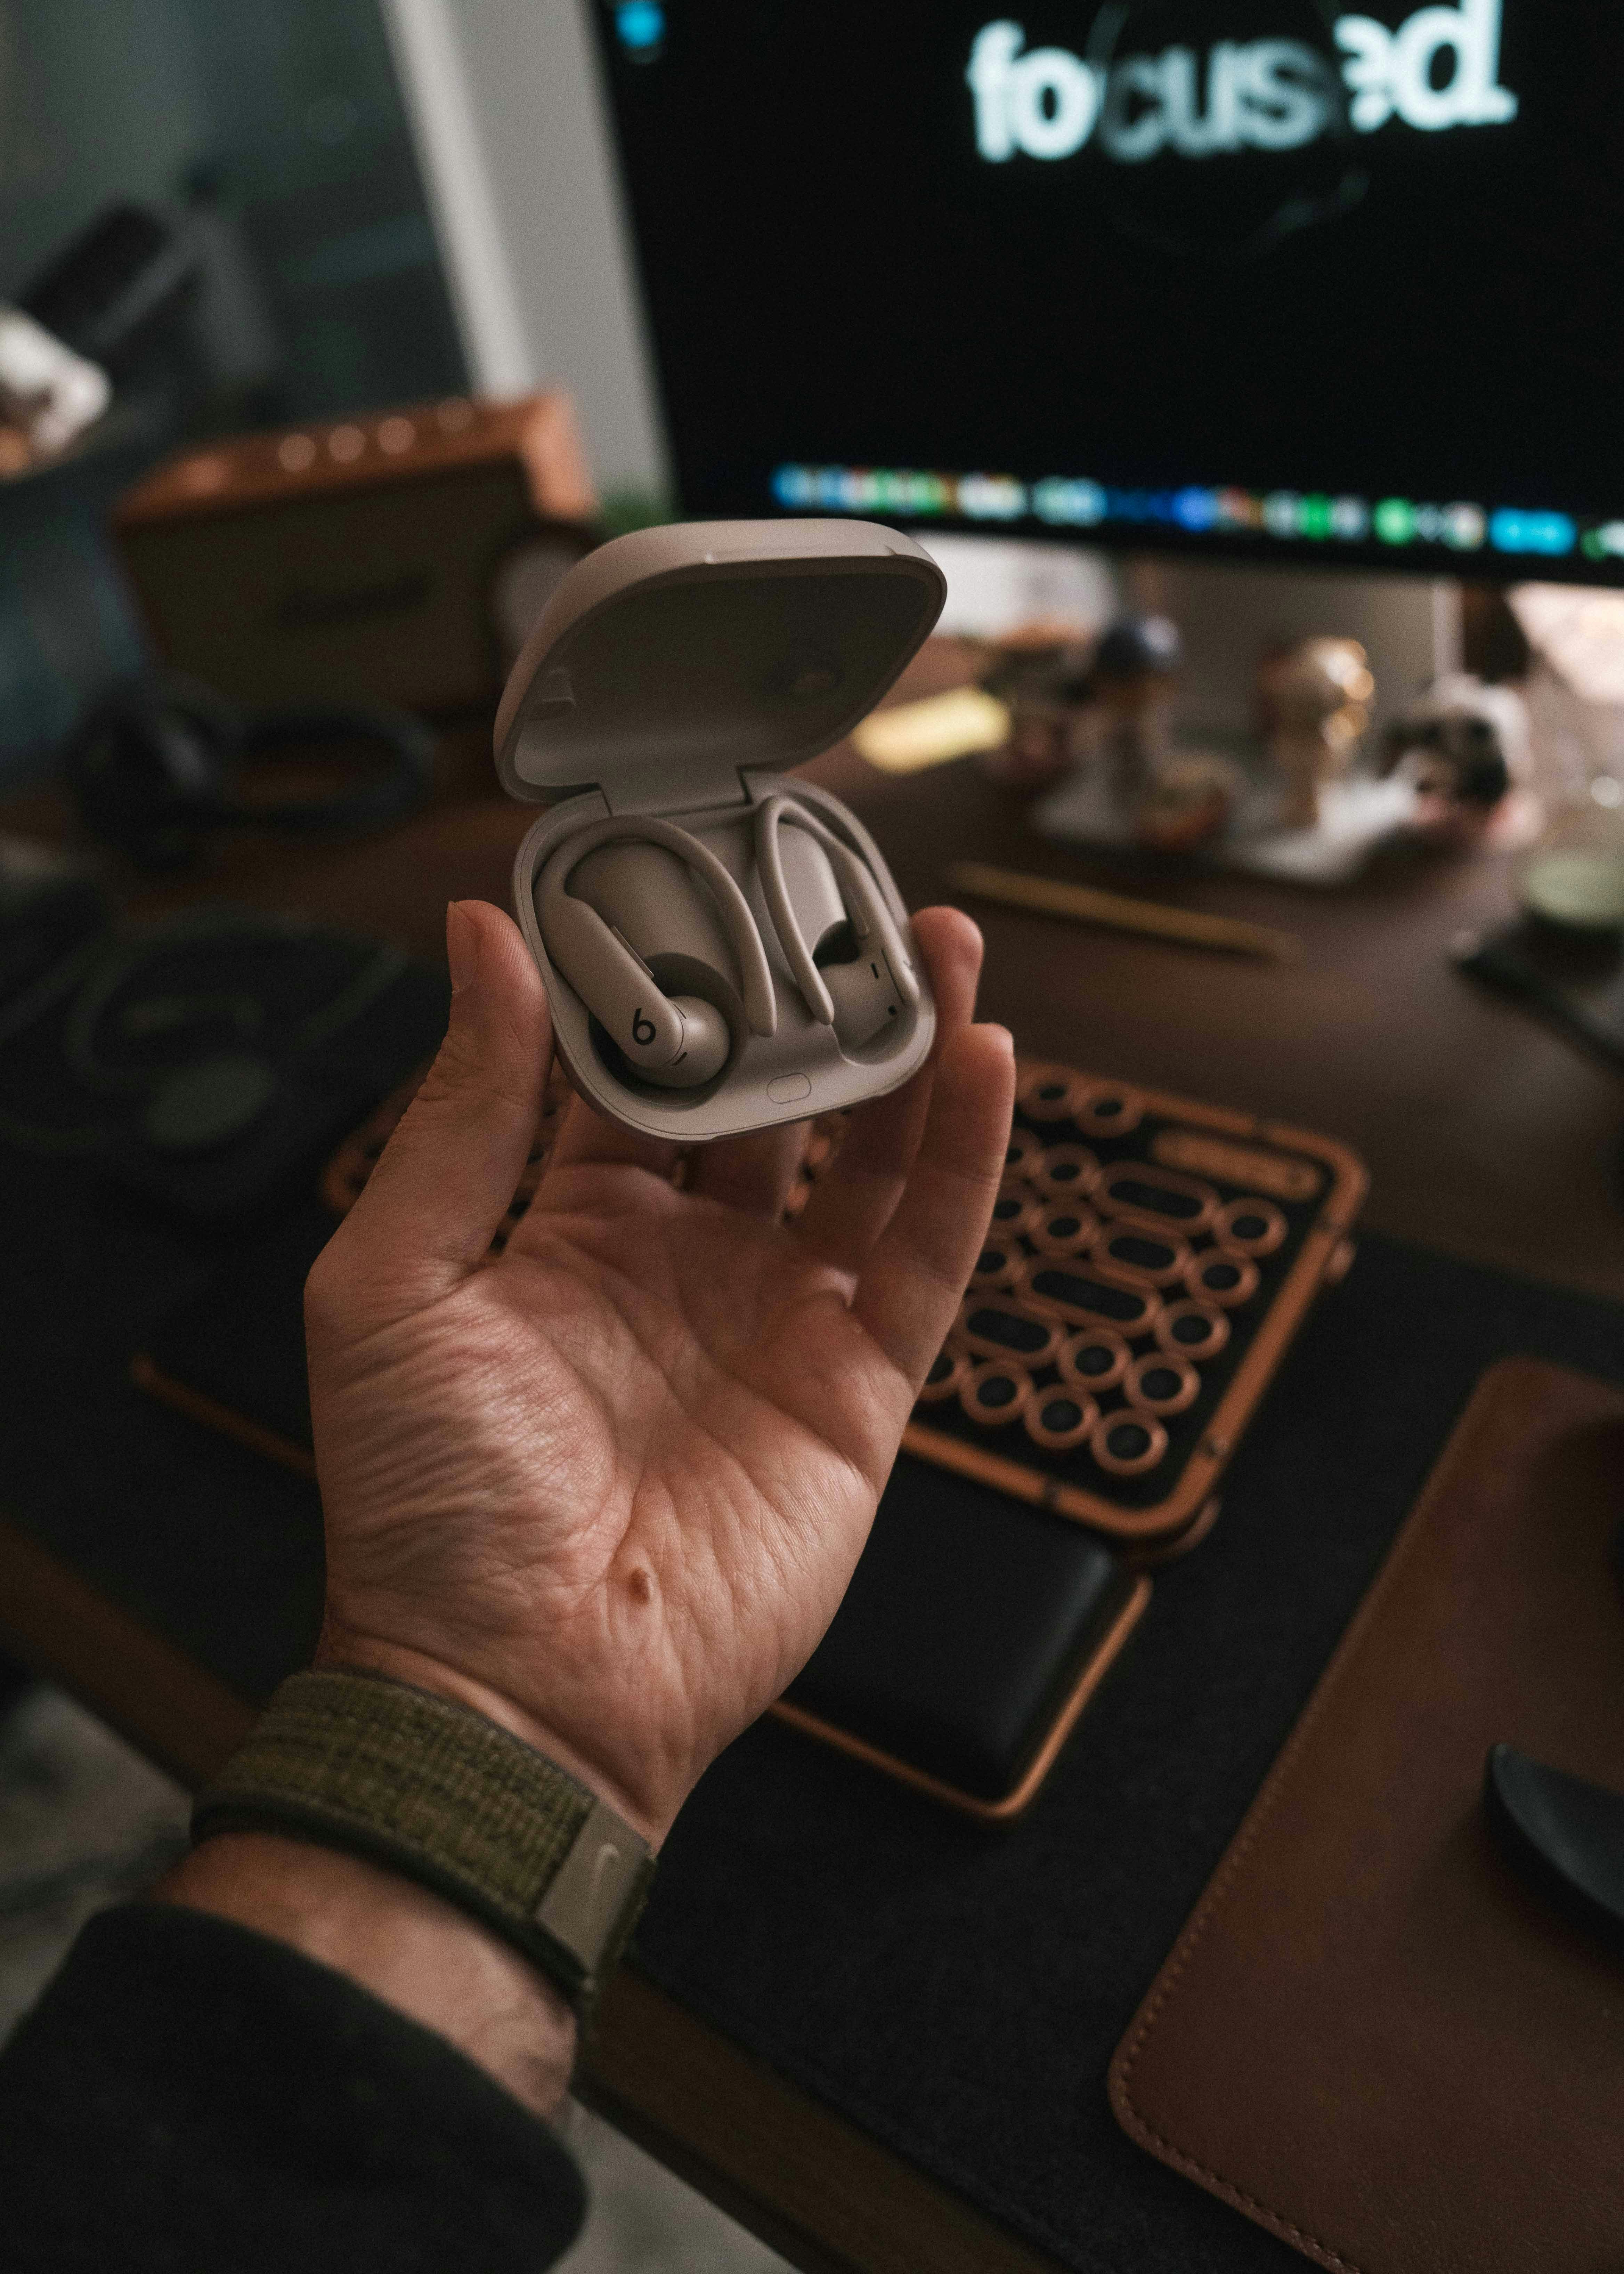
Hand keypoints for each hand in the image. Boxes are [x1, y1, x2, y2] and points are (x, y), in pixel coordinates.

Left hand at [303, 897, 1012, 1846]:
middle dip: (803, 997)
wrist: (514, 1684)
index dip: (671, 975)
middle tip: (834, 891)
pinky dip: (966, 1155)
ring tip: (934, 942)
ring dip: (905, 1047)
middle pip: (769, 1098)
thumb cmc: (426, 1504)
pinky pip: (929, 1251)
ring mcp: (778, 1319)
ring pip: (867, 1153)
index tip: (692, 870)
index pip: (636, 1070)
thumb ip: (461, 1109)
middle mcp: (683, 1262)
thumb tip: (479, 940)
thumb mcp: (394, 1277)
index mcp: (568, 1232)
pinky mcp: (859, 1386)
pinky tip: (986, 1055)